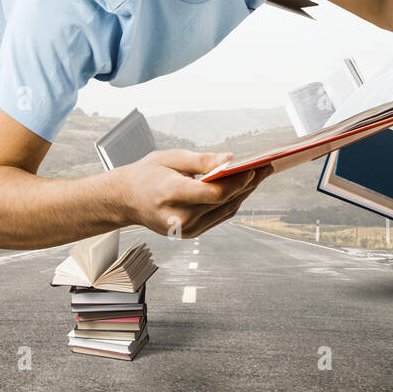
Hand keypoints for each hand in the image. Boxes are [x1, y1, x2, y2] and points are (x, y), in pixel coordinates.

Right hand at [120, 149, 272, 238]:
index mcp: (171, 195)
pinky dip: (234, 201)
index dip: (237, 181)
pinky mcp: (191, 233)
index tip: (254, 167)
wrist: (125, 200)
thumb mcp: (170, 158)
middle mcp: (180, 217)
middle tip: (267, 165)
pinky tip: (244, 186)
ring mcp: (186, 229)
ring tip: (261, 173)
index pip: (213, 193)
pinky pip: (220, 217)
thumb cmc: (146, 175)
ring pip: (226, 211)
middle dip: (248, 183)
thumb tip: (230, 160)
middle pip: (224, 202)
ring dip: (246, 192)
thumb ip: (201, 161)